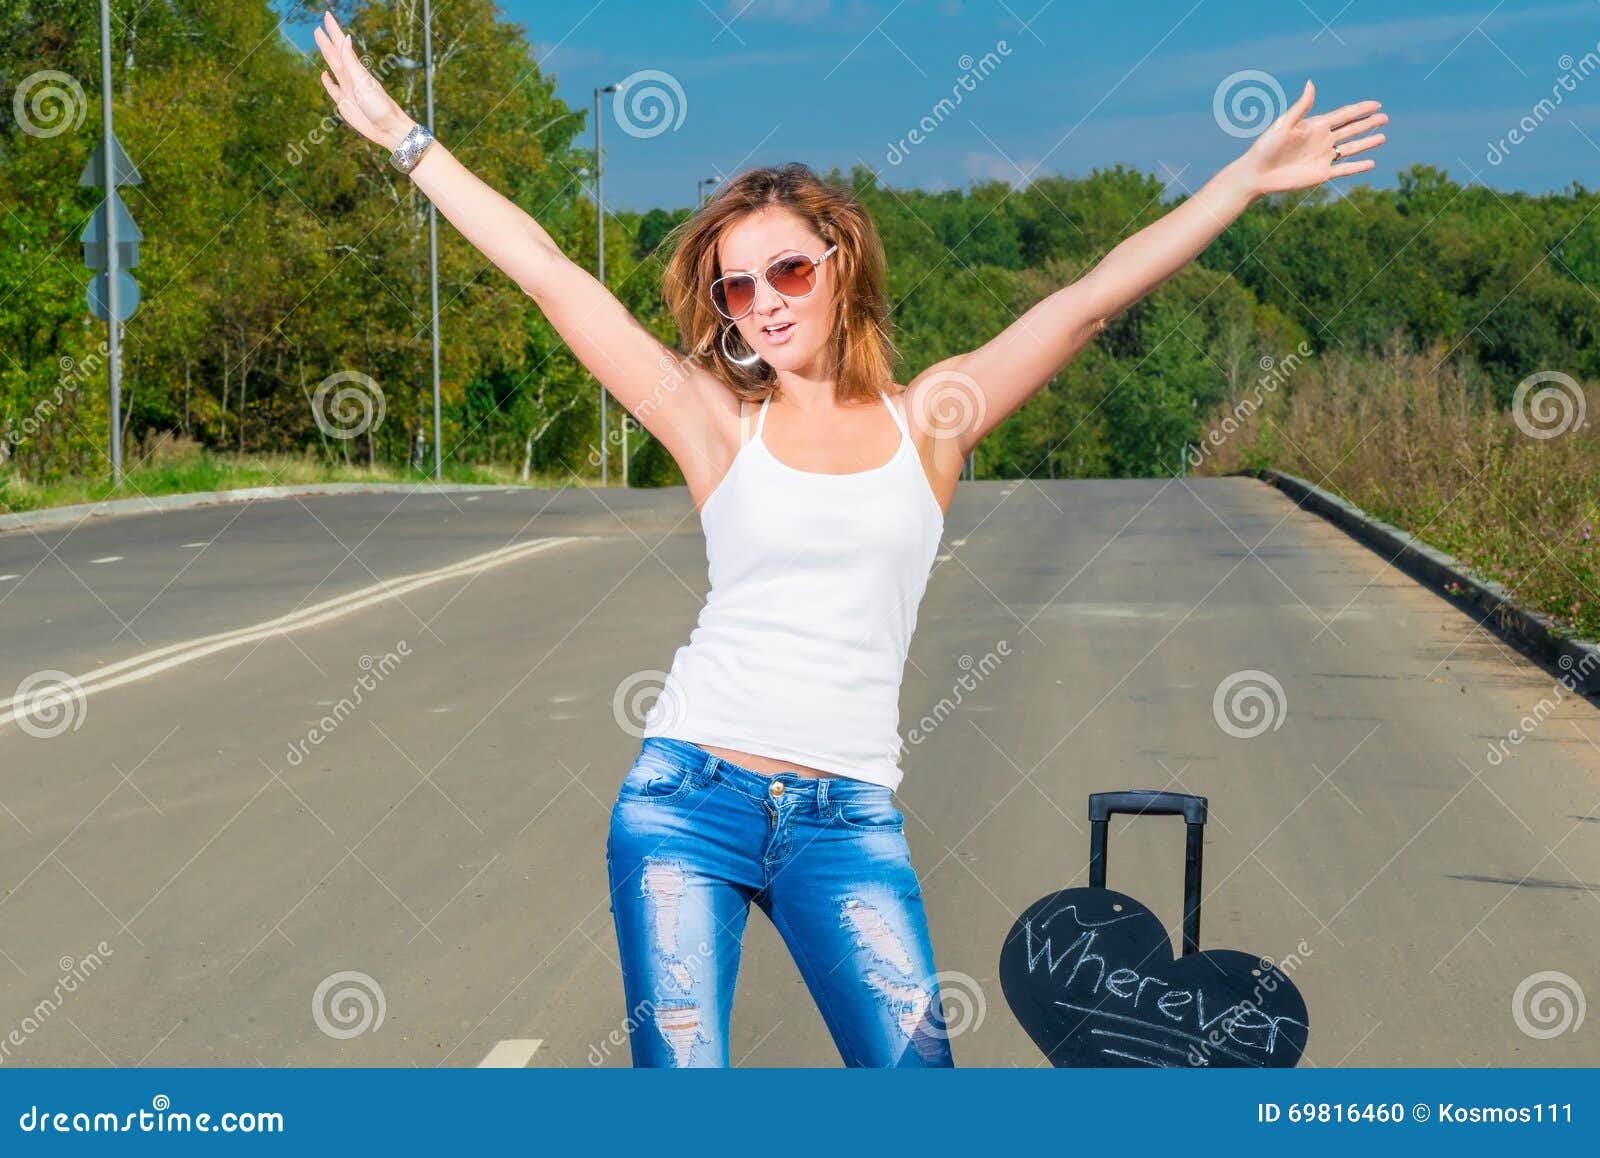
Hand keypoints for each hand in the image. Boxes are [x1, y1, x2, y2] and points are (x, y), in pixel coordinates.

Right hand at [313, 9, 415, 151]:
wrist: (389, 130)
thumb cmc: (379, 107)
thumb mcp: (363, 82)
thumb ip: (351, 62)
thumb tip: (345, 37)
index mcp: (355, 70)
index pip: (341, 45)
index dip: (333, 30)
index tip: (326, 15)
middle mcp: (350, 77)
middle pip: (335, 54)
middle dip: (327, 40)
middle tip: (319, 26)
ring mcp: (347, 89)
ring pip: (332, 67)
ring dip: (326, 55)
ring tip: (321, 43)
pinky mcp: (344, 103)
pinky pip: (332, 88)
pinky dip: (326, 81)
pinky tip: (324, 74)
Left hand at [1238, 80, 1386, 197]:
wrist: (1257, 173)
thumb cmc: (1266, 147)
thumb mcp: (1284, 125)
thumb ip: (1301, 107)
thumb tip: (1311, 84)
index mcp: (1315, 126)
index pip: (1344, 115)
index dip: (1360, 110)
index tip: (1377, 104)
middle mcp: (1322, 140)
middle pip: (1351, 130)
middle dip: (1368, 123)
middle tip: (1385, 117)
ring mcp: (1322, 157)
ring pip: (1350, 149)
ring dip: (1366, 143)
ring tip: (1382, 138)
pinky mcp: (1321, 174)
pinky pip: (1344, 170)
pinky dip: (1357, 166)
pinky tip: (1371, 163)